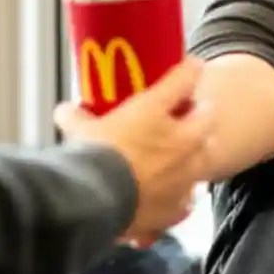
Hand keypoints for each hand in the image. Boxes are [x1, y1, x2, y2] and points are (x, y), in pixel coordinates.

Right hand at [54, 56, 211, 246]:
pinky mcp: (179, 205)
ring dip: (195, 153)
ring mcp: (185, 174)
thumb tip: (65, 111)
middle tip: (187, 115)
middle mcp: (180, 139)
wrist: (96, 205)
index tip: (191, 68)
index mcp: (156, 111)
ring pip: (205, 156)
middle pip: (208, 116)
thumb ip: (75, 118)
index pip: (186, 77)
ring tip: (180, 156)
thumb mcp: (79, 132)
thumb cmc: (92, 158)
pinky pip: (188, 197)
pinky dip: (180, 195)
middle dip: (199, 114)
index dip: (190, 70)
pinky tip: (169, 195)